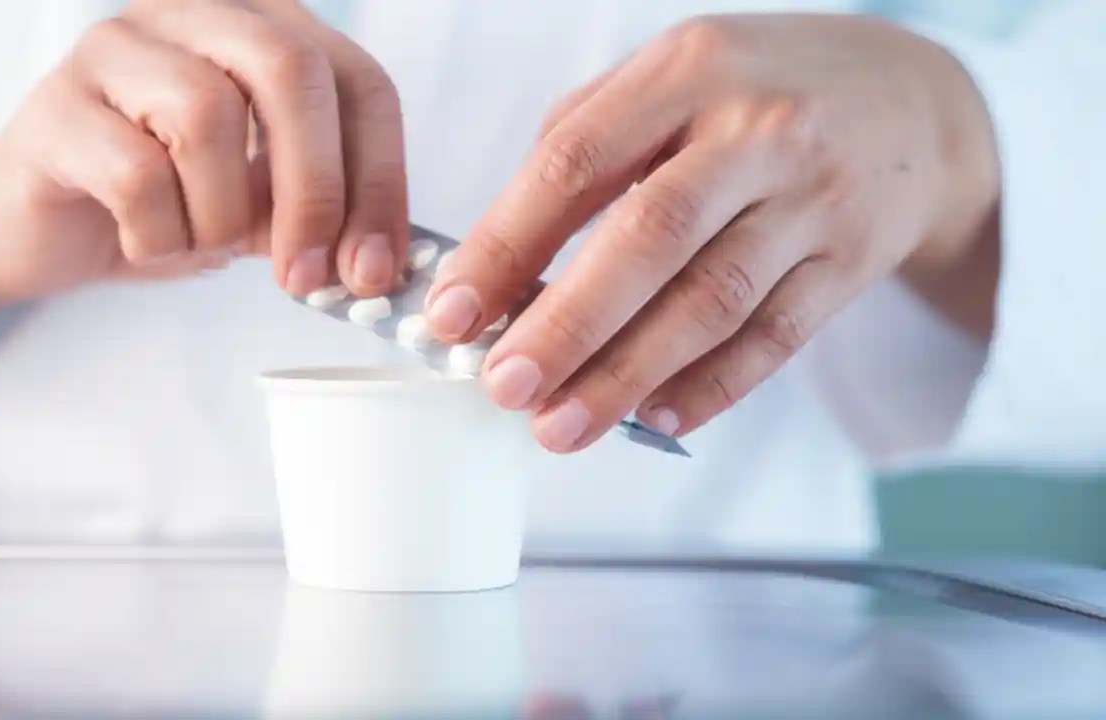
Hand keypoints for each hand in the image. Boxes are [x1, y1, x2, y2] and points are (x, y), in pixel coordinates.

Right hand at [0, 0, 406, 302]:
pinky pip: (137, 174)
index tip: (379, 268)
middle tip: (309, 274)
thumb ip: (320, 214)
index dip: (382, 178)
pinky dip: (158, 234)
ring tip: (198, 241)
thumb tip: (378, 262)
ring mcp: (117, 47)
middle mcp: (193, 14)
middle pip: (290, 69)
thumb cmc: (162, 207)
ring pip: (208, 116)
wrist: (37, 229)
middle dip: (315, 188)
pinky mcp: (56, 104)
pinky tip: (144, 242)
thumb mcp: (262, 208)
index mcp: (262, 26)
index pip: (358, 82)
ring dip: (219, 215)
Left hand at [425, 15, 998, 451]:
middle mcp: (758, 130)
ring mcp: (815, 199)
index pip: (577, 161)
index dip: (506, 243)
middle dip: (567, 324)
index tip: (453, 312)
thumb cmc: (756, 91)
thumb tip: (498, 257)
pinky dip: (713, 386)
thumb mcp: (671, 75)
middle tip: (504, 386)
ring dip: (628, 373)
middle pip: (651, 239)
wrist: (909, 102)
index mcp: (688, 70)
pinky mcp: (854, 261)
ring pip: (713, 301)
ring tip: (560, 426)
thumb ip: (583, 142)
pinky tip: (656, 419)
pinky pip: (777, 337)